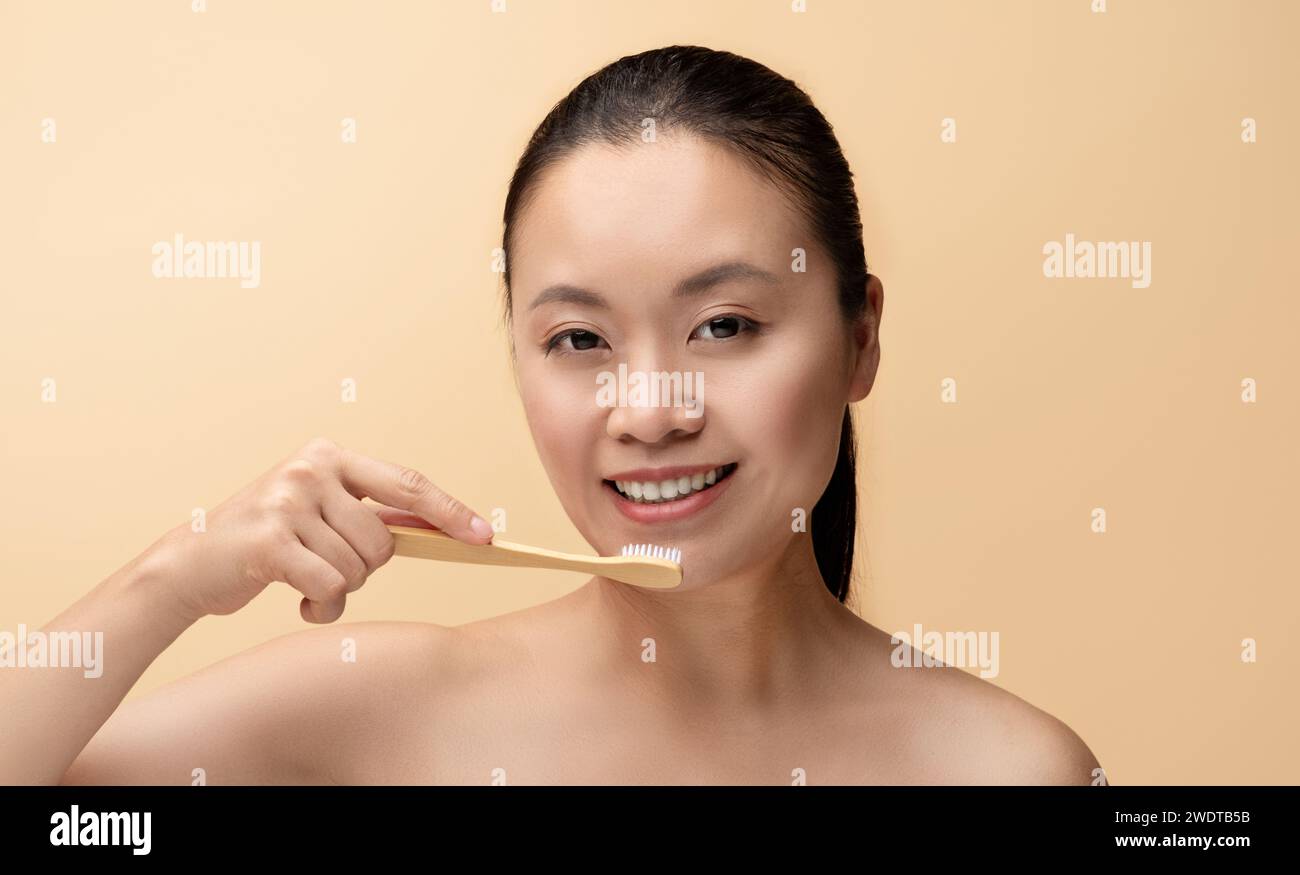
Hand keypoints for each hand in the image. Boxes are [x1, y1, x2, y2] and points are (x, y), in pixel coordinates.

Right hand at [153, 437, 493, 623]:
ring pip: (358, 569)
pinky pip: (330, 587)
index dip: (451, 512)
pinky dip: (321, 606)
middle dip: (365, 570)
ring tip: (303, 581)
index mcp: (330, 455)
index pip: (408, 483)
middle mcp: (310, 467)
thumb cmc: (267, 544)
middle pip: (384, 541)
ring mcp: (288, 499)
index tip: (485, 536)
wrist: (190, 565)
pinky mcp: (270, 540)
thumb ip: (370, 514)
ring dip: (338, 591)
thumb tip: (441, 527)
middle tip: (326, 567)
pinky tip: (297, 600)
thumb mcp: (318, 513)